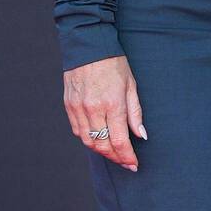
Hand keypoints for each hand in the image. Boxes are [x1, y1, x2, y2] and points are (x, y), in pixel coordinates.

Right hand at [63, 55, 145, 170]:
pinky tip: (98, 138)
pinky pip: (77, 130)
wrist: (89, 45)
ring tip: (113, 152)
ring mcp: (78, 108)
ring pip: (88, 141)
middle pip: (103, 145)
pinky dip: (88, 138)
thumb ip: (135, 112)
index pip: (119, 140)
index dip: (127, 157)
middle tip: (125, 161)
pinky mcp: (69, 105)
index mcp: (112, 103)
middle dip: (115, 157)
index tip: (134, 164)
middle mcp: (93, 109)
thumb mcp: (131, 85)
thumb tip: (141, 135)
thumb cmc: (114, 64)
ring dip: (101, 151)